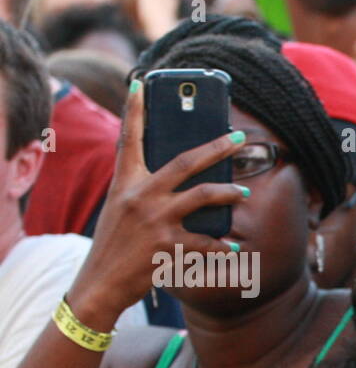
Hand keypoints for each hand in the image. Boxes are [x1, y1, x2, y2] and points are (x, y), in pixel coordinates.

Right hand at [65, 81, 248, 330]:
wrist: (100, 284)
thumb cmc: (115, 245)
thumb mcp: (119, 209)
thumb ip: (141, 189)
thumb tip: (174, 177)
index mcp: (125, 184)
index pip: (130, 140)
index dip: (135, 111)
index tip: (140, 84)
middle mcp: (140, 196)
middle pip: (184, 162)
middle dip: (214, 148)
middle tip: (236, 138)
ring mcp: (155, 220)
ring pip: (202, 197)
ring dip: (227, 193)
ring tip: (242, 192)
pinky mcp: (168, 246)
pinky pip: (206, 241)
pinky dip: (221, 246)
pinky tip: (233, 248)